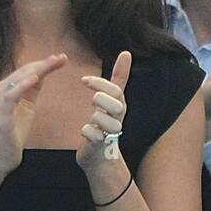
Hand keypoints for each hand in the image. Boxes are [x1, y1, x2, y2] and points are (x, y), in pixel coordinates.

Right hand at [0, 53, 67, 175]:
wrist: (2, 156)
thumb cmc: (13, 132)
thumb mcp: (26, 107)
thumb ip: (31, 91)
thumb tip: (42, 73)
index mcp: (5, 90)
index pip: (26, 72)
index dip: (44, 64)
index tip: (62, 58)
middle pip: (23, 72)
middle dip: (43, 64)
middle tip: (61, 57)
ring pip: (17, 80)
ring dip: (35, 70)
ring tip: (51, 62)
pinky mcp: (0, 114)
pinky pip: (11, 96)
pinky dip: (22, 85)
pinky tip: (35, 78)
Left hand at [76, 50, 131, 171]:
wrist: (99, 157)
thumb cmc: (105, 124)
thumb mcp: (111, 99)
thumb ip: (118, 78)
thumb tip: (127, 53)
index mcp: (118, 106)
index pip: (116, 91)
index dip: (101, 83)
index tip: (83, 80)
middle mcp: (117, 119)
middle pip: (118, 106)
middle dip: (103, 99)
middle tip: (91, 99)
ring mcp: (110, 134)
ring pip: (110, 123)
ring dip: (98, 117)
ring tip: (91, 118)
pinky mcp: (101, 146)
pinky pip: (96, 137)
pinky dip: (89, 132)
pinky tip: (84, 130)